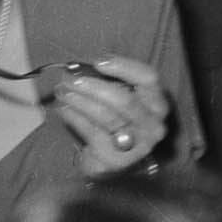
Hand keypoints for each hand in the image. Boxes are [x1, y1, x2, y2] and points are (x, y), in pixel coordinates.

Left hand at [49, 56, 170, 177]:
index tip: (99, 61)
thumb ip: (111, 82)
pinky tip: (64, 109)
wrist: (118, 160)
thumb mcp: (124, 99)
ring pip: (107, 117)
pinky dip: (75, 118)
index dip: (124, 67)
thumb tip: (81, 68)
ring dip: (80, 101)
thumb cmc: (120, 121)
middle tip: (71, 79)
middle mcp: (153, 125)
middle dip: (94, 87)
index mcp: (158, 103)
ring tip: (62, 91)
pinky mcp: (115, 159)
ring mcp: (136, 145)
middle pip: (125, 101)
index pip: (148, 78)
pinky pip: (92, 133)